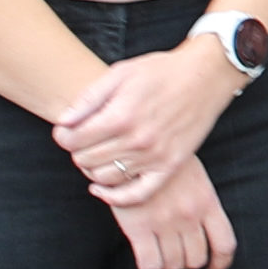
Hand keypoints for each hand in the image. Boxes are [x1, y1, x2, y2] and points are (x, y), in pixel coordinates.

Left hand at [53, 42, 235, 208]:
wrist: (205, 76)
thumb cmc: (161, 71)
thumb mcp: (121, 73)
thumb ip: (89, 99)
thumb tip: (62, 122)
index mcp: (121, 115)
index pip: (73, 140)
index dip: (62, 136)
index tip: (65, 131)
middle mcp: (137, 140)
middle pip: (85, 160)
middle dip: (77, 149)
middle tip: (83, 139)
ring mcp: (154, 156)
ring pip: (104, 178)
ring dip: (92, 168)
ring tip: (96, 154)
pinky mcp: (169, 166)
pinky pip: (136, 195)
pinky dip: (114, 197)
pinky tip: (101, 188)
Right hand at [107, 155, 237, 268]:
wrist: (133, 146)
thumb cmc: (165, 159)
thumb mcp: (195, 176)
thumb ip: (202, 201)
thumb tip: (204, 228)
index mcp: (207, 201)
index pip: (224, 244)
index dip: (220, 263)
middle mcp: (189, 215)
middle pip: (196, 258)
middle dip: (187, 261)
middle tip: (178, 255)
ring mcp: (165, 223)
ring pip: (174, 264)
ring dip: (169, 265)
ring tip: (162, 258)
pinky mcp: (139, 228)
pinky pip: (150, 265)